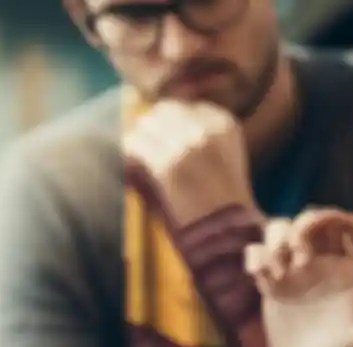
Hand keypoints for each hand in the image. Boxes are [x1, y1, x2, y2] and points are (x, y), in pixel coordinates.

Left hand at [124, 100, 253, 227]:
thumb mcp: (218, 158)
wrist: (224, 234)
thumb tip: (151, 121)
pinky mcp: (167, 164)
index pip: (186, 106)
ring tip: (141, 163)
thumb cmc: (219, 203)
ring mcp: (187, 144)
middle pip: (163, 110)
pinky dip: (128, 157)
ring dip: (140, 143)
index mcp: (224, 123)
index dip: (171, 124)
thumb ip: (193, 135)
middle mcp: (206, 128)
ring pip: (145, 126)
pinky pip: (134, 146)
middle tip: (148, 152)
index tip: (165, 141)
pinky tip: (131, 170)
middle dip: (153, 129)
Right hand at [249, 209, 352, 346]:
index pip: (349, 226)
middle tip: (298, 258)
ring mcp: (297, 270)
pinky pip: (259, 253)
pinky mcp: (272, 282)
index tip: (314, 232)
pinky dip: (254, 257)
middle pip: (313, 219)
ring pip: (283, 230)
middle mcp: (327, 263)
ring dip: (274, 239)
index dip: (333, 217)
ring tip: (275, 272)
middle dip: (300, 227)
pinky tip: (257, 278)